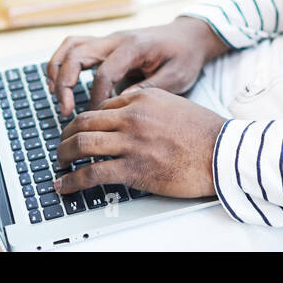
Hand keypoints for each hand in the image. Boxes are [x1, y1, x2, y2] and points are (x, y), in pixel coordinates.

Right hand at [45, 15, 229, 116]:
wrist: (188, 37)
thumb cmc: (183, 58)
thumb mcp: (175, 78)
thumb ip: (147, 90)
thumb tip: (120, 108)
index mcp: (135, 46)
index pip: (105, 72)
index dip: (96, 97)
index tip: (96, 117)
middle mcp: (116, 39)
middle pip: (78, 53)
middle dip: (65, 83)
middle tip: (65, 111)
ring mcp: (108, 39)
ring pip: (71, 46)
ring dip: (57, 70)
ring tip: (57, 98)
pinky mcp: (104, 45)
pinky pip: (75, 47)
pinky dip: (62, 63)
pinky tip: (59, 85)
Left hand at [54, 86, 225, 197]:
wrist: (223, 153)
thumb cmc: (205, 132)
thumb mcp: (174, 105)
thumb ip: (149, 108)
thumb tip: (129, 119)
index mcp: (143, 98)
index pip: (103, 105)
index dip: (87, 119)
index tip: (81, 128)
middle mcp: (132, 117)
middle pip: (85, 121)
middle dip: (67, 134)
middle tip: (62, 143)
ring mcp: (131, 142)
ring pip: (82, 144)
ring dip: (64, 153)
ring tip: (59, 161)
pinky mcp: (133, 168)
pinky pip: (91, 173)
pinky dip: (72, 180)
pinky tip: (64, 184)